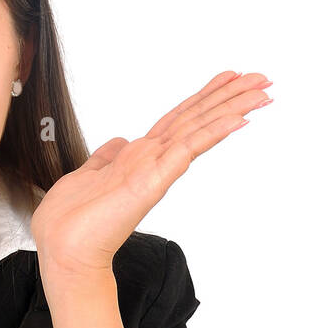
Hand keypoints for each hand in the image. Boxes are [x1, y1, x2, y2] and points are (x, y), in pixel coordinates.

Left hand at [31, 70, 271, 282]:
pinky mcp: (154, 181)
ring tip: (262, 90)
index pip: (178, 119)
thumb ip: (105, 158)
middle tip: (263, 79)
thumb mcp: (85, 176)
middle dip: (229, 96)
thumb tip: (118, 142)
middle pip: (196, 118)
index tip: (229, 78)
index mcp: (137, 157)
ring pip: (199, 129)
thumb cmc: (70, 222)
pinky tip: (238, 120)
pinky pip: (188, 150)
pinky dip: (213, 133)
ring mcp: (155, 170)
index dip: (204, 97)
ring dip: (231, 107)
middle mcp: (151, 160)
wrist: (63, 249)